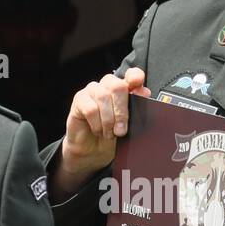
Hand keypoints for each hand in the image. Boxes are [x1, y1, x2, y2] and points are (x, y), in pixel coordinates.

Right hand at [54, 68, 150, 194]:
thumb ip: (137, 109)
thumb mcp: (129, 125)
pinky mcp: (79, 99)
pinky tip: (98, 131)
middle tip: (121, 131)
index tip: (137, 83)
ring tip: (109, 134)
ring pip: (102, 97)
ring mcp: (93, 90)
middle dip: (121, 110)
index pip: (132, 75)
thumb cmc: (113, 135)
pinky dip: (96, 123)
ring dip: (108, 120)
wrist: (94, 151)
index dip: (135, 76)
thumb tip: (145, 93)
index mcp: (124, 89)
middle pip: (117, 86)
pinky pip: (90, 108)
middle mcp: (108, 86)